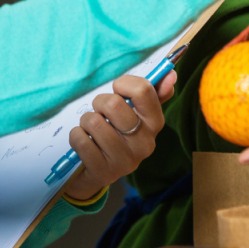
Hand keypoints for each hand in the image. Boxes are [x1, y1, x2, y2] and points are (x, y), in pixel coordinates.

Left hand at [62, 72, 175, 201]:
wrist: (97, 170)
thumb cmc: (117, 132)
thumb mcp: (136, 113)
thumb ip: (152, 93)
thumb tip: (171, 75)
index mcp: (155, 124)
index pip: (142, 90)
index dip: (123, 84)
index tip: (118, 91)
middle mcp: (144, 144)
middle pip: (113, 105)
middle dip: (99, 103)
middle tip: (101, 113)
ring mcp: (125, 161)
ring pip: (93, 122)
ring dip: (86, 122)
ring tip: (92, 130)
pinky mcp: (104, 172)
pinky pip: (80, 140)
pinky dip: (77, 136)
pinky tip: (85, 142)